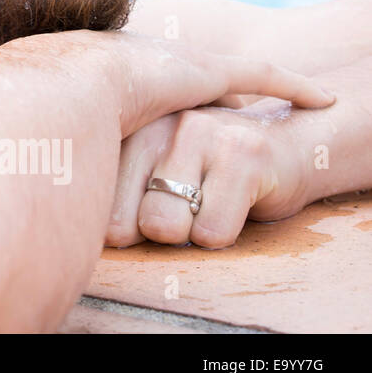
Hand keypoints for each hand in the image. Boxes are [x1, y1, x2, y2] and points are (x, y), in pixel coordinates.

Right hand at [0, 30, 336, 137]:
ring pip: (221, 79)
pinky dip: (291, 84)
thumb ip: (18, 143)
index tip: (148, 115)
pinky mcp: (202, 72)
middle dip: (197, 91)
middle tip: (221, 119)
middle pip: (175, 79)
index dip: (140, 99)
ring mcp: (168, 64)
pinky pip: (258, 76)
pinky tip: (321, 97)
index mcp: (85, 70)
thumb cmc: (26, 122)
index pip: (120, 82)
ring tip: (266, 116)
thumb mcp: (19, 130)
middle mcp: (131, 59)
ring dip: (247, 94)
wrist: (52, 92)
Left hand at [105, 102, 311, 248]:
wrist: (289, 146)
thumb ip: (111, 197)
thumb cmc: (208, 176)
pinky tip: (240, 200)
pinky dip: (224, 233)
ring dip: (191, 233)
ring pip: (165, 227)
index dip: (129, 231)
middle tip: (187, 206)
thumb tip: (82, 245)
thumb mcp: (151, 175)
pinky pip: (212, 231)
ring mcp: (197, 134)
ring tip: (209, 202)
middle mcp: (153, 126)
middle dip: (157, 233)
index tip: (153, 207)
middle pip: (126, 226)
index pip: (97, 214)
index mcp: (123, 133)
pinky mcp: (242, 154)